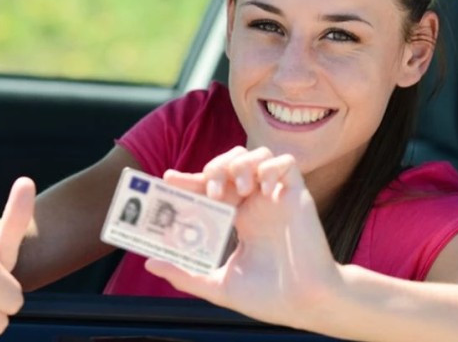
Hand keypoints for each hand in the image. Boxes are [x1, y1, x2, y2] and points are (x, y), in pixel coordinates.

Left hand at [148, 147, 342, 328]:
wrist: (307, 304)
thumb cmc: (269, 298)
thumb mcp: (219, 285)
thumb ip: (185, 275)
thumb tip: (150, 263)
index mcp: (238, 218)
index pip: (209, 186)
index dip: (189, 178)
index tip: (168, 179)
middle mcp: (256, 203)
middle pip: (229, 162)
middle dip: (214, 168)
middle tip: (211, 192)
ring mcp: (277, 197)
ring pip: (256, 154)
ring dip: (241, 164)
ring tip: (240, 189)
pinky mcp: (297, 195)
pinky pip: (286, 162)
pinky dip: (271, 166)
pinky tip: (263, 187)